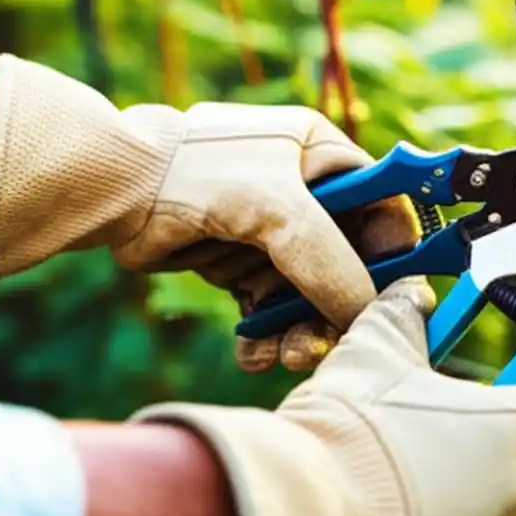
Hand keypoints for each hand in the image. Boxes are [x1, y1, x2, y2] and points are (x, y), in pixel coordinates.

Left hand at [0, 54, 418, 371]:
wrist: (114, 191)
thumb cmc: (199, 174)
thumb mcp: (282, 213)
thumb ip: (333, 265)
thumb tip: (366, 316)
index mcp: (324, 158)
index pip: (384, 209)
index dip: (396, 255)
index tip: (400, 301)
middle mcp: (303, 195)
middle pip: (348, 263)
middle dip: (342, 308)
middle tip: (336, 343)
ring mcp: (269, 233)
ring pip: (308, 295)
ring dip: (303, 332)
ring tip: (288, 357)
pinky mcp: (238, 265)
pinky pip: (268, 311)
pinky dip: (266, 337)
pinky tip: (254, 355)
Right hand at [132, 277, 515, 515]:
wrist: (304, 503)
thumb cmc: (354, 426)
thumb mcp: (380, 347)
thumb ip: (410, 312)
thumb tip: (415, 296)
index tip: (504, 373)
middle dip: (495, 427)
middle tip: (447, 406)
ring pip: (495, 490)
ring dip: (466, 467)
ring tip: (412, 447)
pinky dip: (444, 502)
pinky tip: (398, 486)